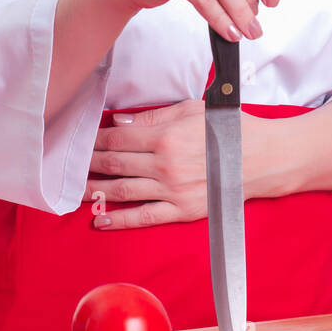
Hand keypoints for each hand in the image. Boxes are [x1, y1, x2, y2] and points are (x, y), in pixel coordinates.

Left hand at [82, 101, 284, 228]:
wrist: (263, 159)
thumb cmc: (229, 129)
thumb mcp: (191, 111)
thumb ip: (153, 118)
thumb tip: (119, 122)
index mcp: (166, 136)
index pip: (118, 138)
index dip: (95, 140)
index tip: (79, 141)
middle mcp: (165, 165)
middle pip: (115, 163)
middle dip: (89, 164)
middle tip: (67, 165)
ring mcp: (172, 190)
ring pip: (123, 190)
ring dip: (95, 191)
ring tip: (74, 191)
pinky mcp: (181, 210)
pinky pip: (144, 216)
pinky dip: (119, 219)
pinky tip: (100, 219)